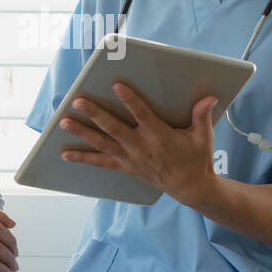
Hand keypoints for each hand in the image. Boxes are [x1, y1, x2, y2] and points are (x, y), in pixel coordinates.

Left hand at [59, 82, 218, 207]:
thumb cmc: (196, 158)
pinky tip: (66, 153)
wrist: (189, 186)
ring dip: (82, 132)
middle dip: (94, 114)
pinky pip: (100, 162)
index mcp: (159, 135)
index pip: (142, 114)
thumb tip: (208, 98)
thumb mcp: (203, 136)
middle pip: (113, 128)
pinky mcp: (125, 166)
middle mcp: (141, 146)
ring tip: (63, 122)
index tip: (116, 85)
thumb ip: (202, 115)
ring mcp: (130, 158)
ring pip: (102, 143)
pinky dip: (82, 158)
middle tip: (77, 101)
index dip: (129, 99)